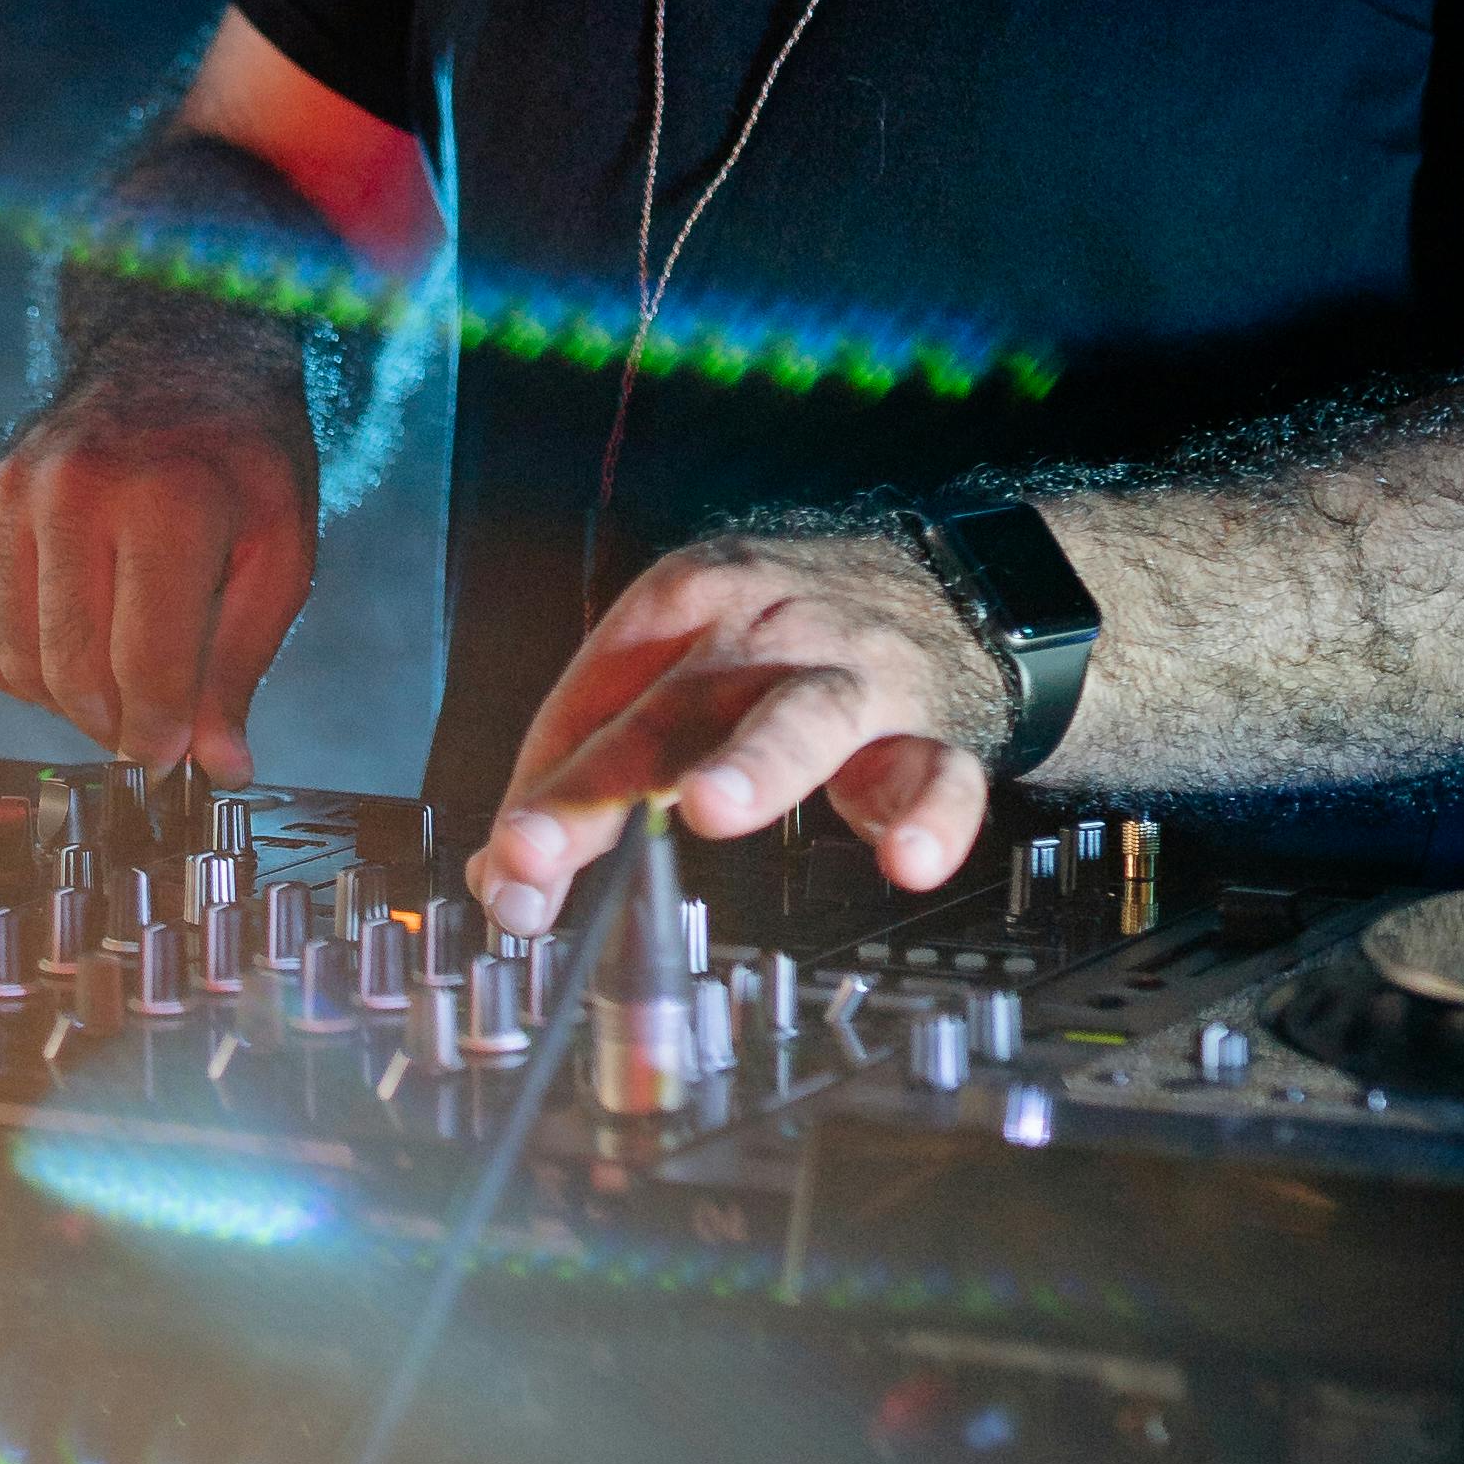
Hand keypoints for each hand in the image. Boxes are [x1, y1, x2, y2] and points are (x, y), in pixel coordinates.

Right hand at [0, 380, 318, 781]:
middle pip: (74, 673)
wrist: (174, 358)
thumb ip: (242, 661)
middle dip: (117, 727)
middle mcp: (77, 492)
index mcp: (168, 501)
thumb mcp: (278, 552)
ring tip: (120, 686)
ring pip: (19, 662)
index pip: (146, 664)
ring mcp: (17, 497)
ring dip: (68, 704)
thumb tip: (218, 765)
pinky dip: (22, 671)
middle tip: (154, 734)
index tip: (175, 764)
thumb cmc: (239, 459)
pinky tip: (73, 653)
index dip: (161, 736)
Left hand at [472, 529, 1012, 926]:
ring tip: (707, 809)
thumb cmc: (792, 641)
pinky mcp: (935, 728)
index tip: (507, 865)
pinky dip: (926, 817)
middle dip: (601, 787)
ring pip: (803, 716)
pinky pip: (933, 774)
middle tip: (540, 853)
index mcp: (689, 601)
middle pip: (673, 709)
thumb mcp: (688, 665)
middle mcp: (767, 629)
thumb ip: (598, 767)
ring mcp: (855, 675)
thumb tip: (505, 876)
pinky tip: (906, 860)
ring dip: (753, 762)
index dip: (544, 787)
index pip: (595, 697)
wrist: (958, 587)